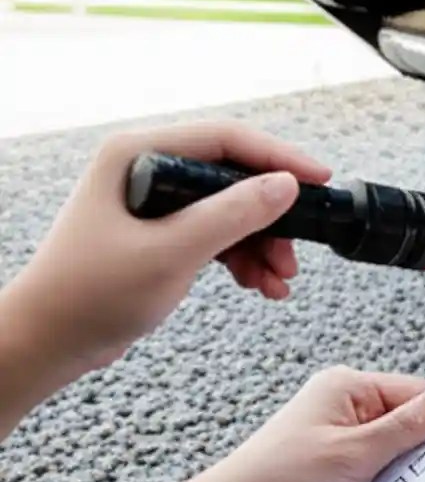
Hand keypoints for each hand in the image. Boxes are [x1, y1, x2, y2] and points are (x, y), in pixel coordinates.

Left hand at [1, 122, 330, 374]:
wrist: (49, 342)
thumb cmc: (91, 294)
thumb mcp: (171, 252)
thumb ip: (232, 215)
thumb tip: (287, 185)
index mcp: (138, 154)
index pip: (225, 139)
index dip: (278, 157)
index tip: (319, 180)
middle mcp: (148, 168)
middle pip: (234, 177)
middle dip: (272, 218)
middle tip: (296, 253)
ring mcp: (155, 201)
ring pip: (232, 209)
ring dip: (262, 245)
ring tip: (279, 281)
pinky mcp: (161, 232)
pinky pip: (218, 233)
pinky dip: (243, 258)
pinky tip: (259, 285)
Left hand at [177, 366, 424, 481]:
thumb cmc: (277, 480)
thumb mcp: (356, 450)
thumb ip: (410, 423)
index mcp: (346, 387)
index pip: (415, 393)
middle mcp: (343, 410)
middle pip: (407, 425)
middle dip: (418, 453)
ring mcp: (339, 443)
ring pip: (393, 457)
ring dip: (397, 479)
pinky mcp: (334, 475)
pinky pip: (375, 480)